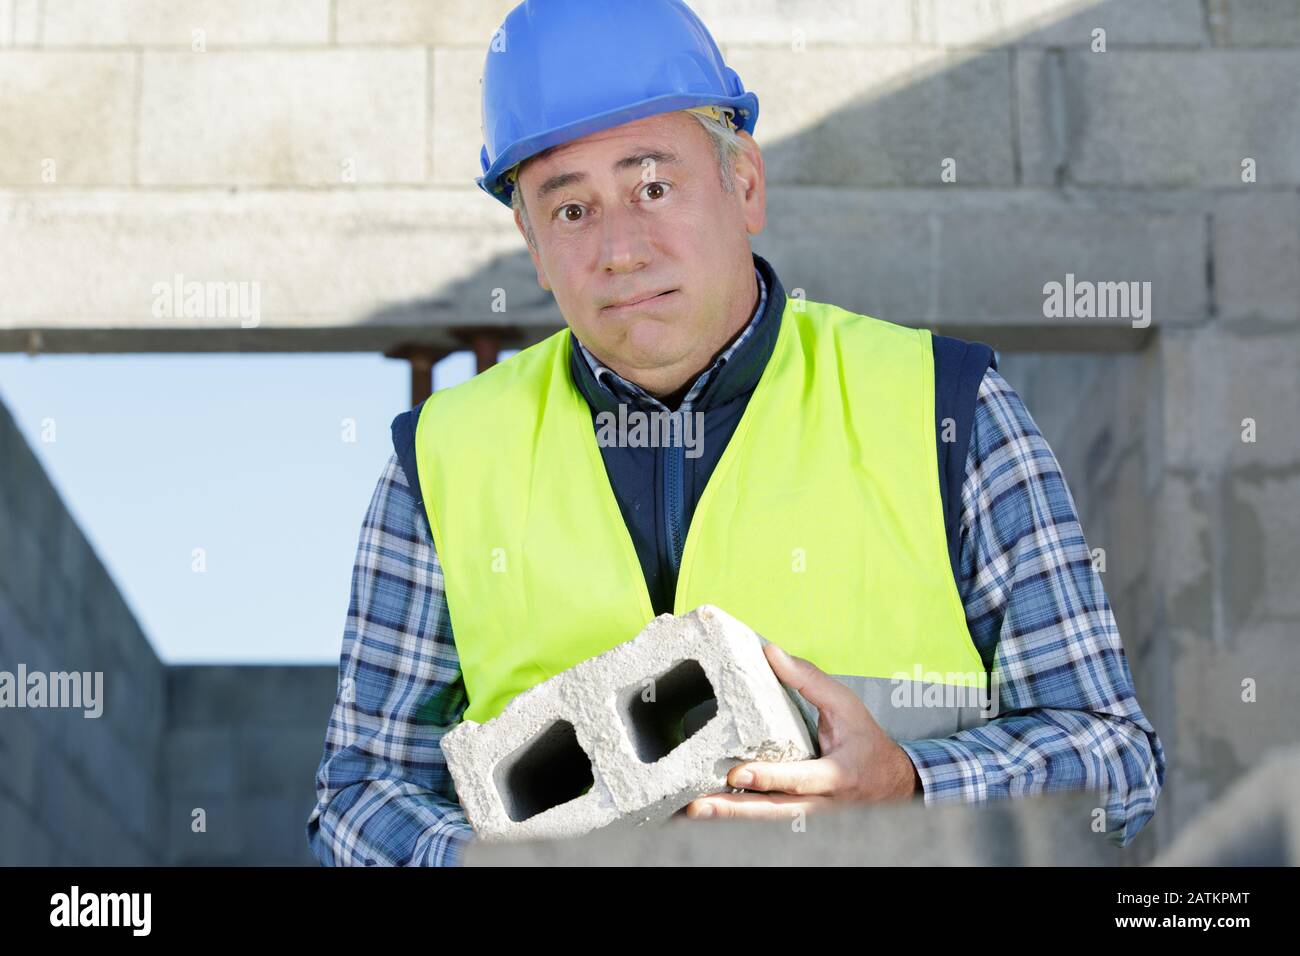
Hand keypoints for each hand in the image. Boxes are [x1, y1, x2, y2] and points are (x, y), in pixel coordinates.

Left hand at [683, 641, 920, 820]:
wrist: (893, 783)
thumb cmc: (866, 740)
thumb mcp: (846, 705)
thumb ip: (809, 679)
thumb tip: (771, 653)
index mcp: (837, 775)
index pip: (800, 779)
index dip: (769, 778)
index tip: (737, 773)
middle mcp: (824, 804)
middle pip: (777, 813)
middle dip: (737, 810)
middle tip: (700, 806)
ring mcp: (813, 819)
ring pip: (770, 824)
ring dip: (732, 819)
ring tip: (697, 812)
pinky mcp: (802, 822)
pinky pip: (771, 824)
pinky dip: (741, 821)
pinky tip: (714, 813)